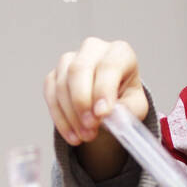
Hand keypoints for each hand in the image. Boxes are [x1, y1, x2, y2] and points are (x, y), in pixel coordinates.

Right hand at [44, 37, 148, 180]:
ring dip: (71, 115)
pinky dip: (60, 119)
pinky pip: (51, 95)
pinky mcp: (54, 75)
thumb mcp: (135, 107)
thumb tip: (110, 116)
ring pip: (62, 84)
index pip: (108, 66)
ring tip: (85, 136)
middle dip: (82, 103)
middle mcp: (93, 49)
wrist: (109, 104)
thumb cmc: (125, 101)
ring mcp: (70, 60)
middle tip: (90, 129)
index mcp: (119, 52)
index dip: (103, 90)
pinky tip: (72, 135)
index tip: (102, 114)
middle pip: (78, 70)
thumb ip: (127, 110)